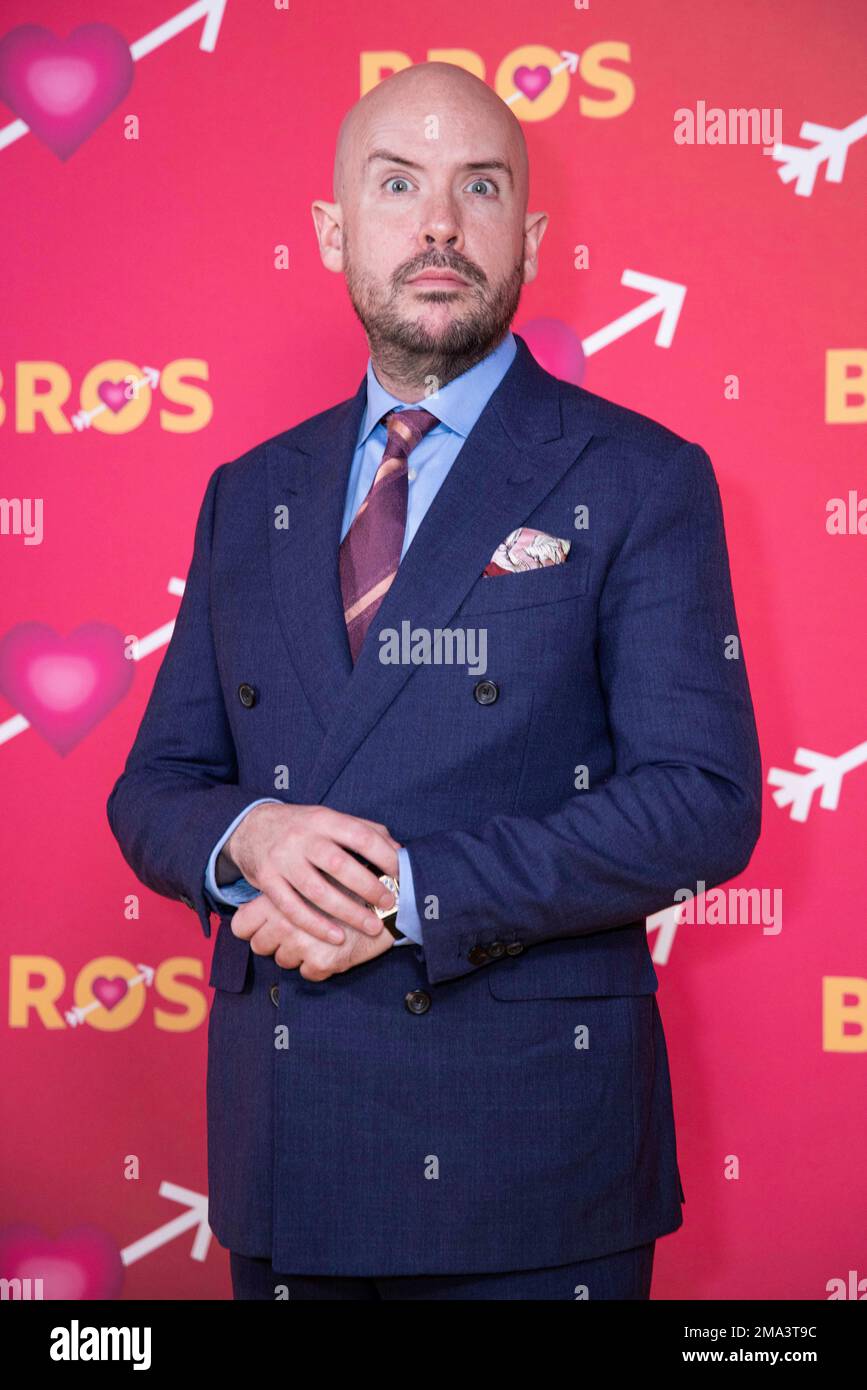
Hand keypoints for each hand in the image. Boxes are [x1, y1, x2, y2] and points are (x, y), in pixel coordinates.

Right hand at [223, 802, 399, 946]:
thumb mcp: (330, 818)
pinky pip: (292, 908)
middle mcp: (302, 838)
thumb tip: (399, 851)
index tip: (400, 873)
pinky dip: (316, 925)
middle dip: (369, 887)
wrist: (250, 827)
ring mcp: (283, 860)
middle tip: (389, 903)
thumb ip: (364, 830)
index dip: (383, 855)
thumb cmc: (302, 826)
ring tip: (371, 925)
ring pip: (317, 891)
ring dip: (347, 912)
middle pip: (339, 865)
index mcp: (323, 819)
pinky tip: (336, 937)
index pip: (359, 835)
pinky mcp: (267, 881)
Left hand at [230, 885, 393, 980]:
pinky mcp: (324, 962)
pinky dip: (318, 967)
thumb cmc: (352, 880)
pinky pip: (307, 974)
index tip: (266, 925)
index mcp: (280, 895)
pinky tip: (331, 949)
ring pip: (282, 962)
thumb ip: (286, 889)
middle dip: (274, 943)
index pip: (241, 924)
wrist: (391, 896)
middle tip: (295, 933)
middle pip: (259, 946)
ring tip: (317, 939)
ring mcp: (303, 944)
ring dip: (297, 955)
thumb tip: (258, 910)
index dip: (251, 928)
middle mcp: (286, 921)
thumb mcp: (316, 873)